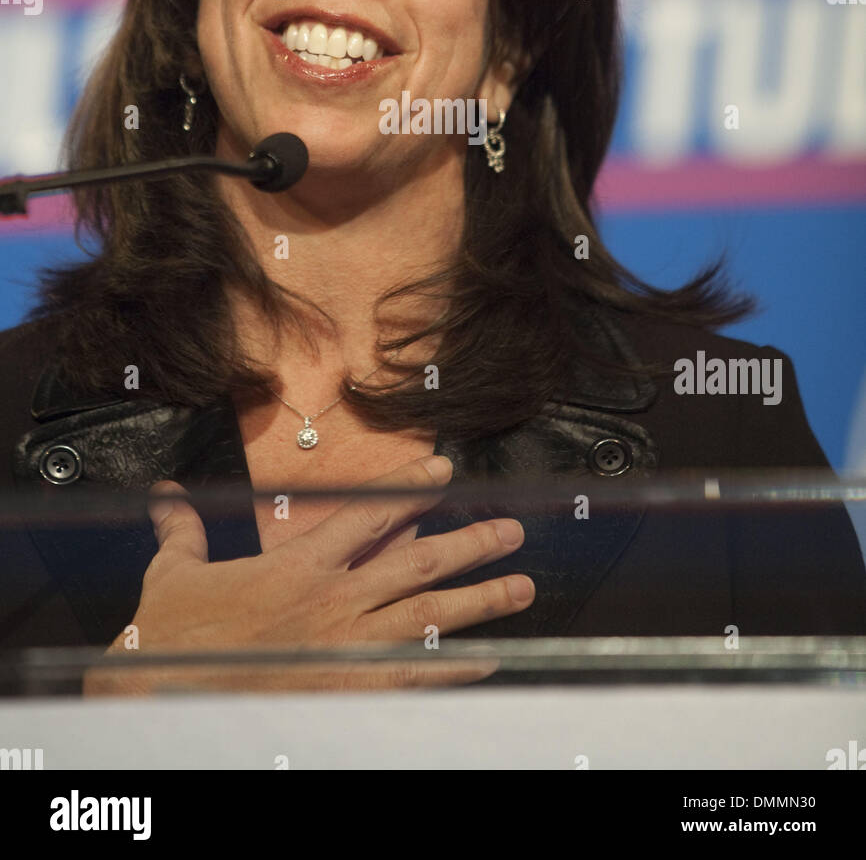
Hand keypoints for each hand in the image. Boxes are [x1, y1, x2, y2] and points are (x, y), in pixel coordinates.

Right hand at [83, 454, 534, 694]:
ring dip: (481, 600)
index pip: (369, 512)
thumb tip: (167, 491)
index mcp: (298, 564)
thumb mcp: (174, 575)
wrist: (165, 699)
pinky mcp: (351, 691)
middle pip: (420, 561)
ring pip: (430, 614)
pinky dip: (457, 669)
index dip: (412, 487)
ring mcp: (348, 647)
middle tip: (513, 531)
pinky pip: (417, 676)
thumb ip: (183, 529)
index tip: (448, 470)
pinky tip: (491, 662)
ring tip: (522, 587)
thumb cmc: (170, 640)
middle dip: (472, 543)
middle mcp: (335, 599)